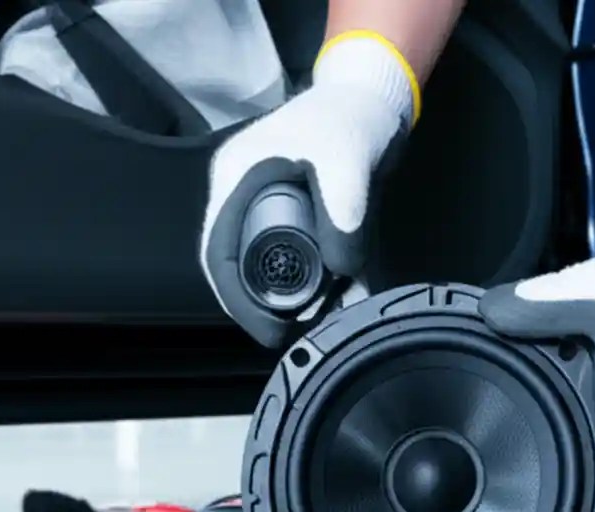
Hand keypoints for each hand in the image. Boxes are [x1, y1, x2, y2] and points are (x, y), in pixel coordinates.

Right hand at [199, 35, 415, 346]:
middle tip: (302, 332)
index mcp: (237, 180)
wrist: (375, 96)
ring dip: (301, 297)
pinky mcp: (298, 215)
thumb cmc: (350, 115)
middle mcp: (245, 197)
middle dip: (268, 306)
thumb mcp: (347, 158)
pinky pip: (301, 257)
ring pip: (273, 267)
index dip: (238, 300)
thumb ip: (344, 208)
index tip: (270, 331)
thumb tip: (342, 269)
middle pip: (241, 268)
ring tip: (332, 318)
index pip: (219, 253)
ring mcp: (269, 207)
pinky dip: (323, 280)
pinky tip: (349, 297)